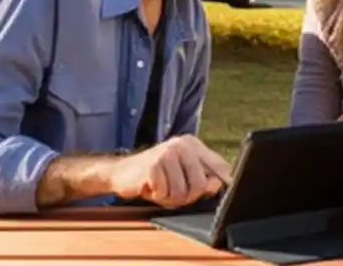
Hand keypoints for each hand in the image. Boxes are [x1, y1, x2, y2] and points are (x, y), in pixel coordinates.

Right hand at [108, 135, 231, 208]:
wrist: (121, 172)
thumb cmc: (156, 177)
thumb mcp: (182, 178)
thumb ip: (202, 180)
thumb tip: (217, 185)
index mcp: (193, 145)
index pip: (219, 166)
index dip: (221, 183)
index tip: (215, 192)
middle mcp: (182, 145)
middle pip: (201, 184)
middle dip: (188, 196)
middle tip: (174, 192)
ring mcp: (167, 153)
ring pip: (182, 192)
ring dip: (170, 198)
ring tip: (161, 188)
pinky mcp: (152, 165)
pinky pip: (165, 193)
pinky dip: (157, 196)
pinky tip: (151, 187)